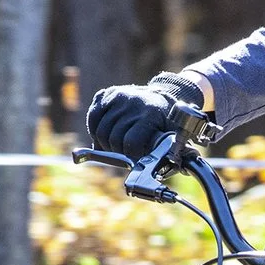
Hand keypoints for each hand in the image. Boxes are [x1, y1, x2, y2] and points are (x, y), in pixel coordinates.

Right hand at [85, 74, 204, 160]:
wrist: (162, 95)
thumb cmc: (166, 122)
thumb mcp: (172, 136)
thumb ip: (166, 153)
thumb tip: (157, 171)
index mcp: (150, 114)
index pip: (131, 142)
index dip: (131, 155)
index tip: (135, 158)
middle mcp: (133, 102)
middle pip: (113, 138)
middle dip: (117, 152)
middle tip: (123, 154)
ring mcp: (118, 96)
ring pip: (100, 130)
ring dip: (105, 143)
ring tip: (115, 146)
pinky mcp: (107, 94)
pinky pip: (93, 118)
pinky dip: (95, 130)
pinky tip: (105, 134)